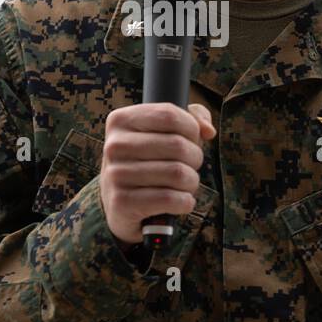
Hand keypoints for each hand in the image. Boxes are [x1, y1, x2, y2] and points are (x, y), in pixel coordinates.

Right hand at [100, 102, 216, 246]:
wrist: (121, 206)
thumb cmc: (149, 161)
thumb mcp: (164, 132)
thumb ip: (192, 118)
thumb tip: (208, 131)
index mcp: (120, 121)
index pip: (170, 115)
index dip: (192, 129)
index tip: (191, 141)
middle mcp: (114, 145)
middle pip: (178, 145)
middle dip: (195, 158)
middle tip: (190, 167)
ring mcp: (115, 175)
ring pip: (178, 173)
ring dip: (191, 182)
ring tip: (184, 185)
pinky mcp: (121, 202)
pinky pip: (170, 199)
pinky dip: (185, 202)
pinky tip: (179, 201)